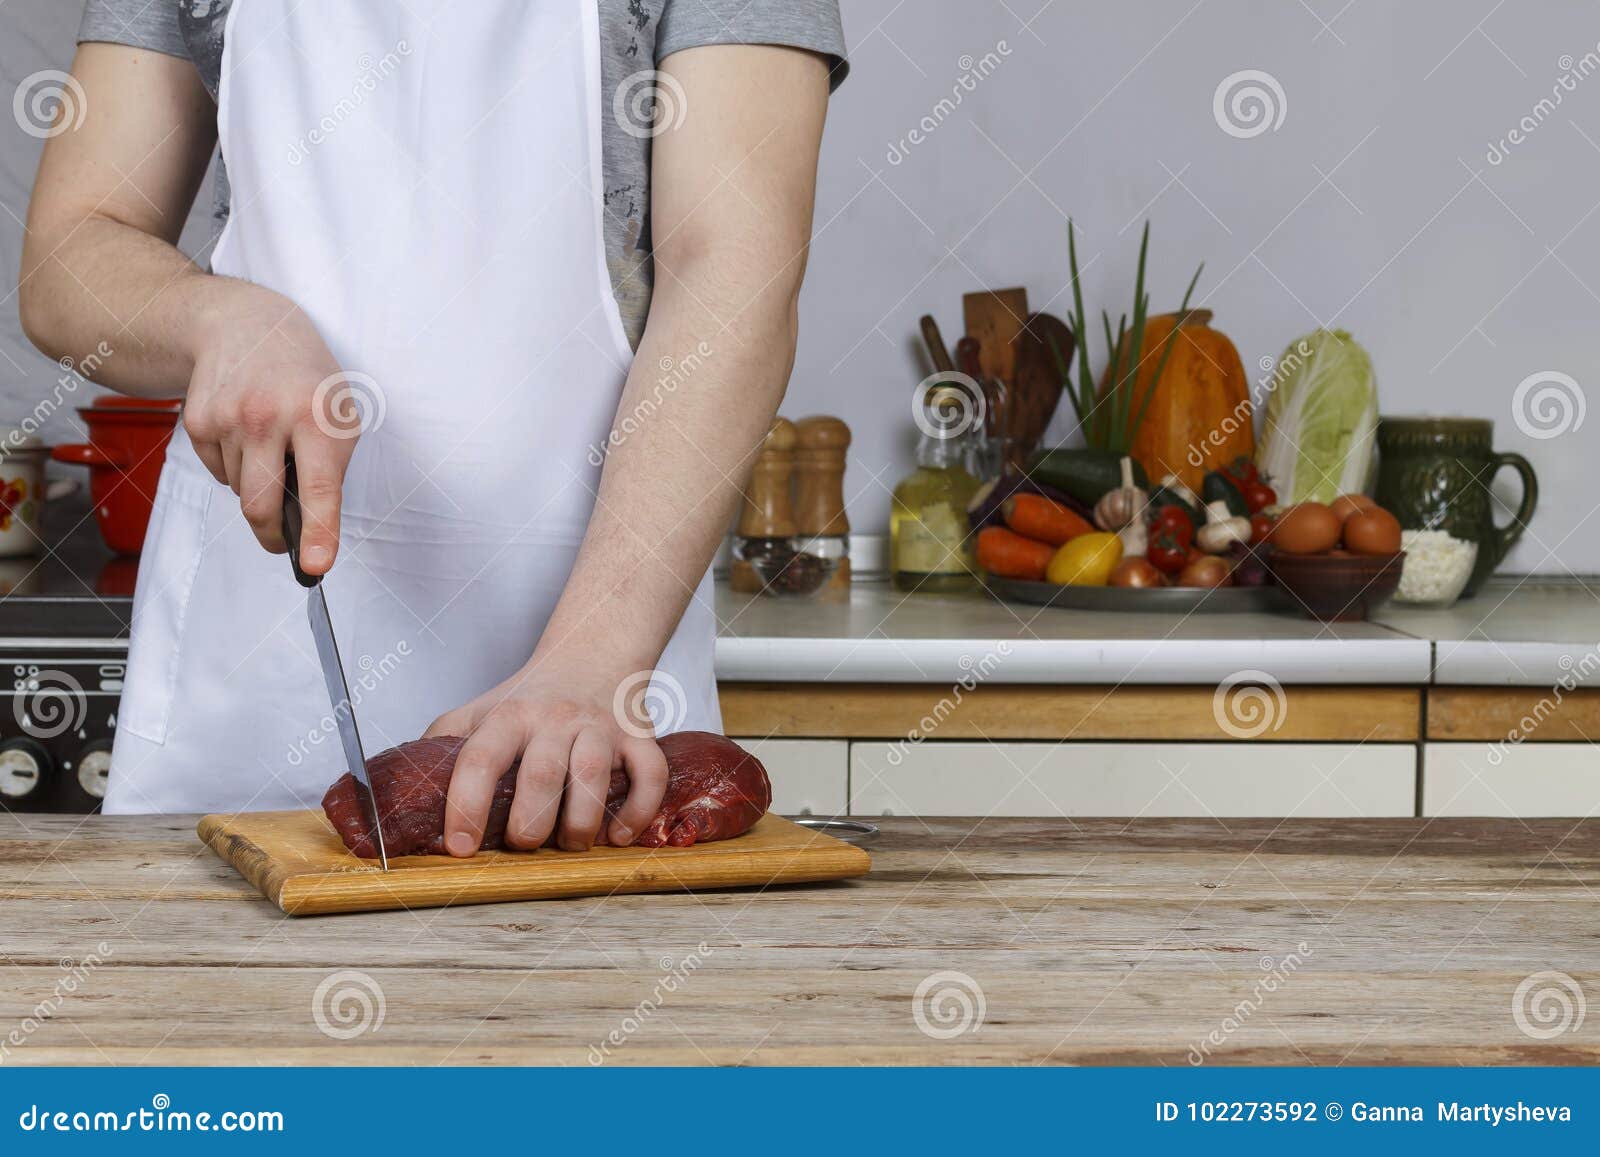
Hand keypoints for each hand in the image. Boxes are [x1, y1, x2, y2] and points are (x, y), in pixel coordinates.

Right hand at [181, 280, 357, 571]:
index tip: (316, 566)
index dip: (318, 532)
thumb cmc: (304, 377)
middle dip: (273, 536)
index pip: (319, 487)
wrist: (245, 324)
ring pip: (239, 491)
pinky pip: (217, 473)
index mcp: (316, 416)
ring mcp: (228, 419)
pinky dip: (232, 467)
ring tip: (269, 445)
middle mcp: (268, 417)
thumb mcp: (337, 412)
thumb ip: (329, 467)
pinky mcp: (197, 421)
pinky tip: (243, 433)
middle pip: (261, 505)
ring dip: (255, 485)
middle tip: (284, 542)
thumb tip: (312, 528)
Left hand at [424, 669, 668, 855]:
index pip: (481, 759)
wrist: (592, 653)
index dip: (466, 805)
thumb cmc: (530, 696)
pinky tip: (618, 834)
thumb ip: (443, 744)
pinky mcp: (639, 737)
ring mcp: (600, 727)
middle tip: (523, 843)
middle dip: (529, 824)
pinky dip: (638, 811)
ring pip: (593, 777)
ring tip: (568, 843)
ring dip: (579, 824)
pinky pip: (649, 775)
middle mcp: (555, 719)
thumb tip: (402, 794)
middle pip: (542, 776)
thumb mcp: (479, 709)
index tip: (460, 847)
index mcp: (509, 715)